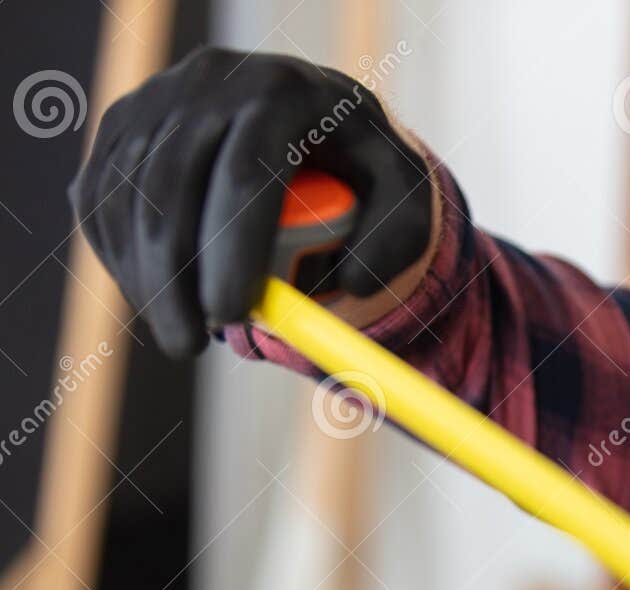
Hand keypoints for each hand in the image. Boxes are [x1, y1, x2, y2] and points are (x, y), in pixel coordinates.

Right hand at [69, 47, 431, 357]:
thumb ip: (393, 245)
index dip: (231, 250)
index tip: (230, 316)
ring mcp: (156, 98)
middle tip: (190, 344)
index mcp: (283, 93)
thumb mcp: (405, 203)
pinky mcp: (121, 125)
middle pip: (169, 185)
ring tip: (182, 330)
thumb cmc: (364, 171)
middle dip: (172, 277)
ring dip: (144, 276)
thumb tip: (352, 285)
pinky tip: (158, 294)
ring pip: (125, 197)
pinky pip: (101, 200)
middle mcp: (210, 81)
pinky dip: (122, 257)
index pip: (245, 173)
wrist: (313, 121)